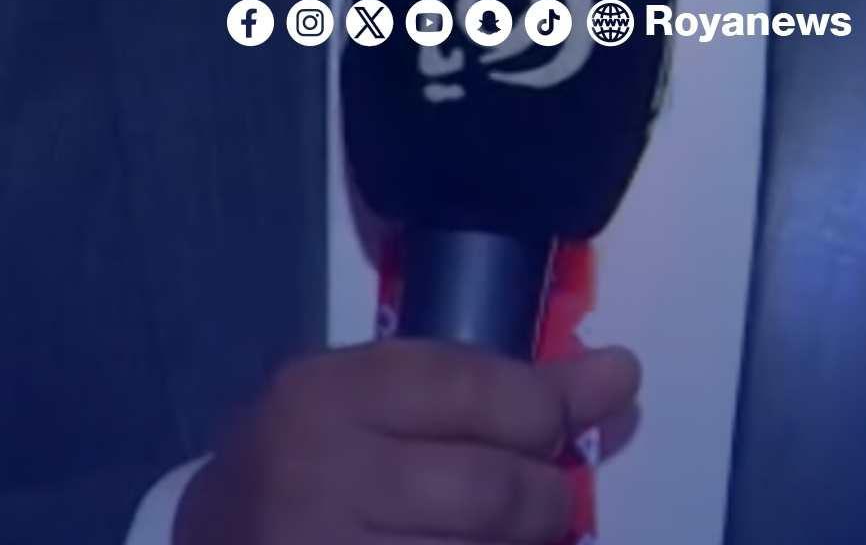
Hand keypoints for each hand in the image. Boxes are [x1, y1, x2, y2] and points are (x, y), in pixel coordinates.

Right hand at [174, 338, 638, 543]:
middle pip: (490, 493)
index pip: (472, 388)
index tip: (573, 417)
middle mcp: (323, 477)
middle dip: (547, 498)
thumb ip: (482, 386)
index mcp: (330, 394)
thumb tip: (619, 375)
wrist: (208, 541)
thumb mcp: (372, 394)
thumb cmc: (308, 454)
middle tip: (549, 499)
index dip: (546, 406)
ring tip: (511, 534)